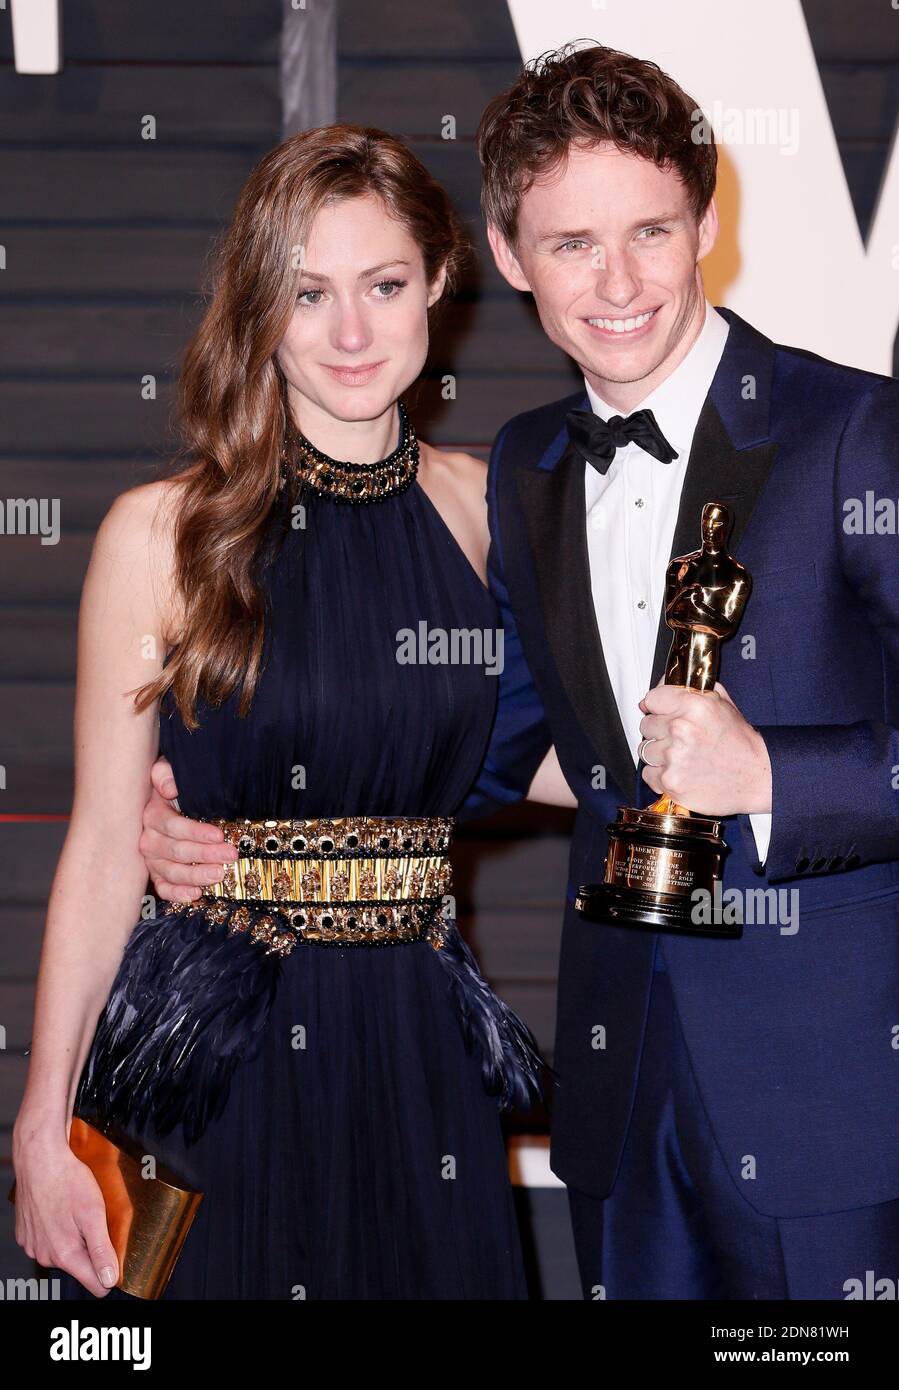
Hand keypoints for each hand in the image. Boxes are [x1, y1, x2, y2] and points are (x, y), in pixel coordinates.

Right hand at [12, 1126, 117, 1296]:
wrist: (40, 1159)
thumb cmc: (67, 1181)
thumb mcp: (94, 1213)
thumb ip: (102, 1250)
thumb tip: (109, 1280)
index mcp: (65, 1255)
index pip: (95, 1285)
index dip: (109, 1271)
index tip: (113, 1252)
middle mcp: (46, 1256)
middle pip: (80, 1267)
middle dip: (90, 1249)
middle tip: (93, 1221)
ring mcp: (33, 1246)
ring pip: (64, 1254)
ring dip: (74, 1238)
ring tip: (75, 1212)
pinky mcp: (26, 1235)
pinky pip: (48, 1242)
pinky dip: (57, 1230)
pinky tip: (60, 1211)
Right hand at [139, 756, 235, 901]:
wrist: (167, 800)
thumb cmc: (173, 788)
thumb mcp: (169, 773)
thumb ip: (166, 774)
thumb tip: (170, 788)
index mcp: (152, 814)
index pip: (173, 826)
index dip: (196, 832)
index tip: (218, 835)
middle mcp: (149, 839)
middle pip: (175, 851)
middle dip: (205, 854)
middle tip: (229, 855)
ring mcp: (152, 859)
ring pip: (171, 871)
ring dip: (196, 875)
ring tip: (219, 874)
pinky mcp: (157, 873)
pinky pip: (163, 887)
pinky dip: (178, 893)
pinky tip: (195, 894)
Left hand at [637, 680, 771, 815]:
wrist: (756, 776)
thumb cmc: (740, 743)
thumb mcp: (721, 703)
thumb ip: (689, 689)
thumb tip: (663, 682)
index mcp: (694, 705)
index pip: (652, 699)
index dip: (657, 706)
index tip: (661, 712)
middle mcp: (681, 729)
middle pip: (646, 724)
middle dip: (660, 730)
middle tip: (681, 738)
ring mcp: (674, 757)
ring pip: (644, 750)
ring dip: (659, 754)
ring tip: (682, 756)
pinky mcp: (671, 781)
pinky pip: (648, 774)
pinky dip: (660, 775)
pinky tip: (680, 771)